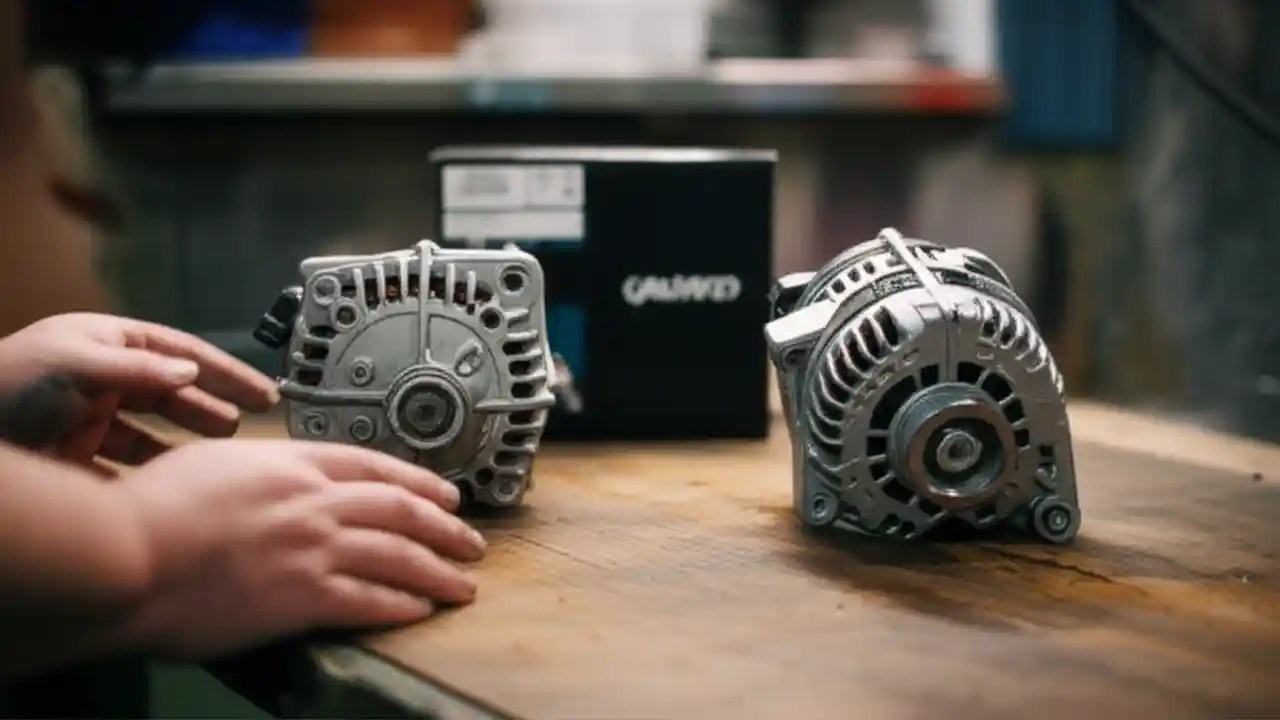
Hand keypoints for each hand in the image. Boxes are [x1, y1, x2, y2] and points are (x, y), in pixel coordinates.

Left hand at [0, 313, 278, 467]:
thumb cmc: (5, 385)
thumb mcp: (74, 363)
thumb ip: (137, 367)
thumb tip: (192, 371)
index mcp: (106, 344)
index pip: (181, 353)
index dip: (225, 372)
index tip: (262, 392)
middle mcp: (101, 380)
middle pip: (173, 394)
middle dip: (212, 409)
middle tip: (246, 427)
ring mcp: (87, 422)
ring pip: (153, 436)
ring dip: (185, 445)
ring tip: (216, 457)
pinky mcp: (73, 463)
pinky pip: (124, 473)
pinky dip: (150, 480)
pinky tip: (170, 488)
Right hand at [116, 439, 483, 658]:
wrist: (125, 553)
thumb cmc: (150, 510)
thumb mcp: (213, 463)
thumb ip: (260, 469)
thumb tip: (277, 477)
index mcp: (292, 463)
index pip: (375, 466)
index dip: (419, 481)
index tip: (445, 494)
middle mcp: (314, 501)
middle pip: (401, 509)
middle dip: (445, 527)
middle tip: (471, 540)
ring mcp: (313, 547)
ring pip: (399, 555)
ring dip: (439, 570)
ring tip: (463, 582)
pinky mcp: (304, 596)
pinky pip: (370, 599)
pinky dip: (403, 604)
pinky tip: (422, 609)